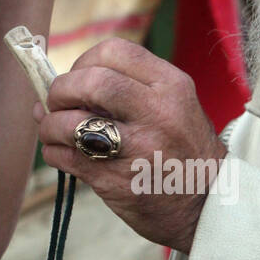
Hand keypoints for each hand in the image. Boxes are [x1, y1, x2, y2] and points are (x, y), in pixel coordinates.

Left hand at [33, 38, 226, 251]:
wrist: (209, 207)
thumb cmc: (183, 150)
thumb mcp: (176, 106)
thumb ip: (128, 89)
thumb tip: (60, 83)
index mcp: (172, 86)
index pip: (115, 52)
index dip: (84, 61)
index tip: (78, 76)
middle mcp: (157, 113)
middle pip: (91, 82)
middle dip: (61, 89)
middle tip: (56, 101)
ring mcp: (137, 149)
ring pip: (72, 122)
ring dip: (50, 124)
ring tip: (52, 129)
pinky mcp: (116, 181)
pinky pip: (68, 157)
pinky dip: (54, 151)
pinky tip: (59, 151)